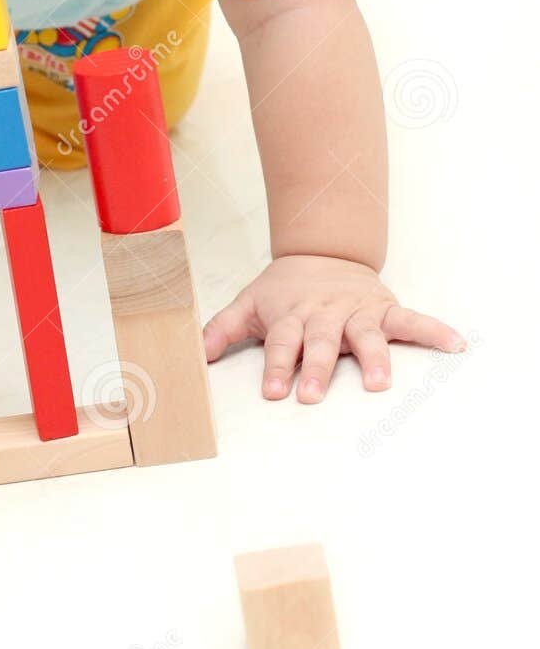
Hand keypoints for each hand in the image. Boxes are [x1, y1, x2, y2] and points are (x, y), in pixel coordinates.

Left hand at [202, 253, 465, 401]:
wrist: (321, 252)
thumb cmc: (283, 289)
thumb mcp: (249, 303)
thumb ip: (222, 328)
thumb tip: (194, 354)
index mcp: (291, 314)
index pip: (282, 342)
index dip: (277, 365)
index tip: (274, 392)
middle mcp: (324, 314)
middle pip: (320, 342)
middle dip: (317, 368)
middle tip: (313, 395)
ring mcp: (356, 312)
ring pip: (365, 335)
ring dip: (373, 358)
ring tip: (379, 384)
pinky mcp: (384, 310)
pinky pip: (411, 321)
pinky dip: (433, 331)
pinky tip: (454, 344)